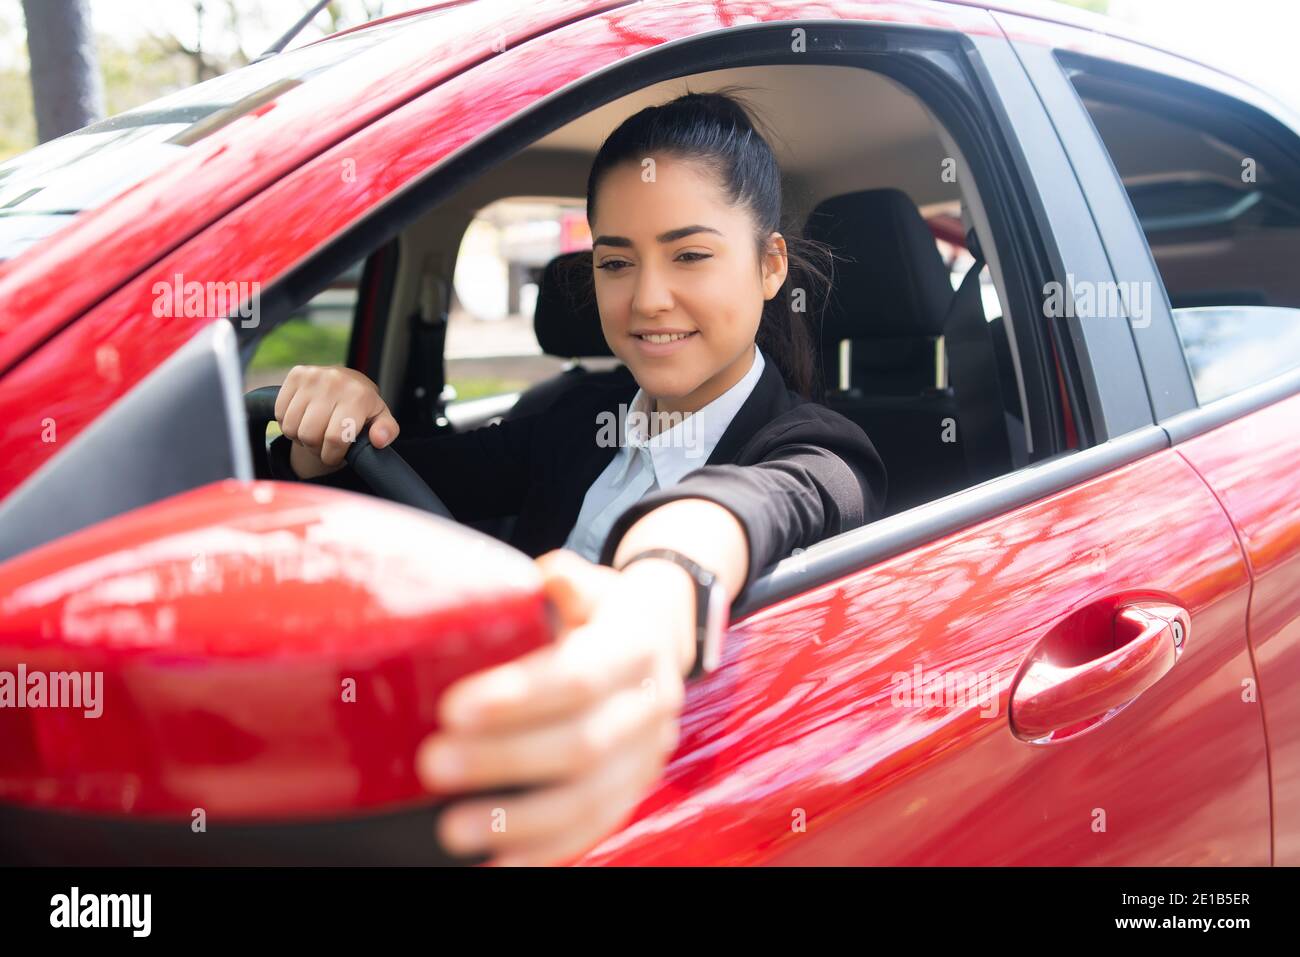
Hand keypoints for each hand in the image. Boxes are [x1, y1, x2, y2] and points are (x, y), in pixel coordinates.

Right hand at [275, 364, 398, 476]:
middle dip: (316, 448)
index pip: (335, 439)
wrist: (348, 381)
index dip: (332, 455)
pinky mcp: (295, 374)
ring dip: (301, 437)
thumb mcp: (380, 419)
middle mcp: (335, 382)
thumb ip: (386, 431)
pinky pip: (280, 414)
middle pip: (310, 435)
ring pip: (292, 427)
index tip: (335, 455)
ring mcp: (313, 376)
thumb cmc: (363, 407)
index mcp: (359, 395)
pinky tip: (303, 418)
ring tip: (315, 431)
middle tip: (324, 443)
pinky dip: (288, 423)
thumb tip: (379, 440)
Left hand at [415, 548, 695, 865]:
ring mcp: (646, 757)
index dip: (519, 697)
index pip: (580, 676)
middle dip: (503, 760)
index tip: (453, 708)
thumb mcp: (593, 585)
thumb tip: (542, 580)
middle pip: (582, 745)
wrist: (661, 643)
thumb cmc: (604, 614)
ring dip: (518, 821)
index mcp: (635, 647)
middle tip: (432, 764)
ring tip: (453, 829)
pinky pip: (593, 831)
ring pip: (590, 801)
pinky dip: (543, 854)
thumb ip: (565, 584)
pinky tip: (495, 864)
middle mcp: (649, 706)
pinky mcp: (633, 794)